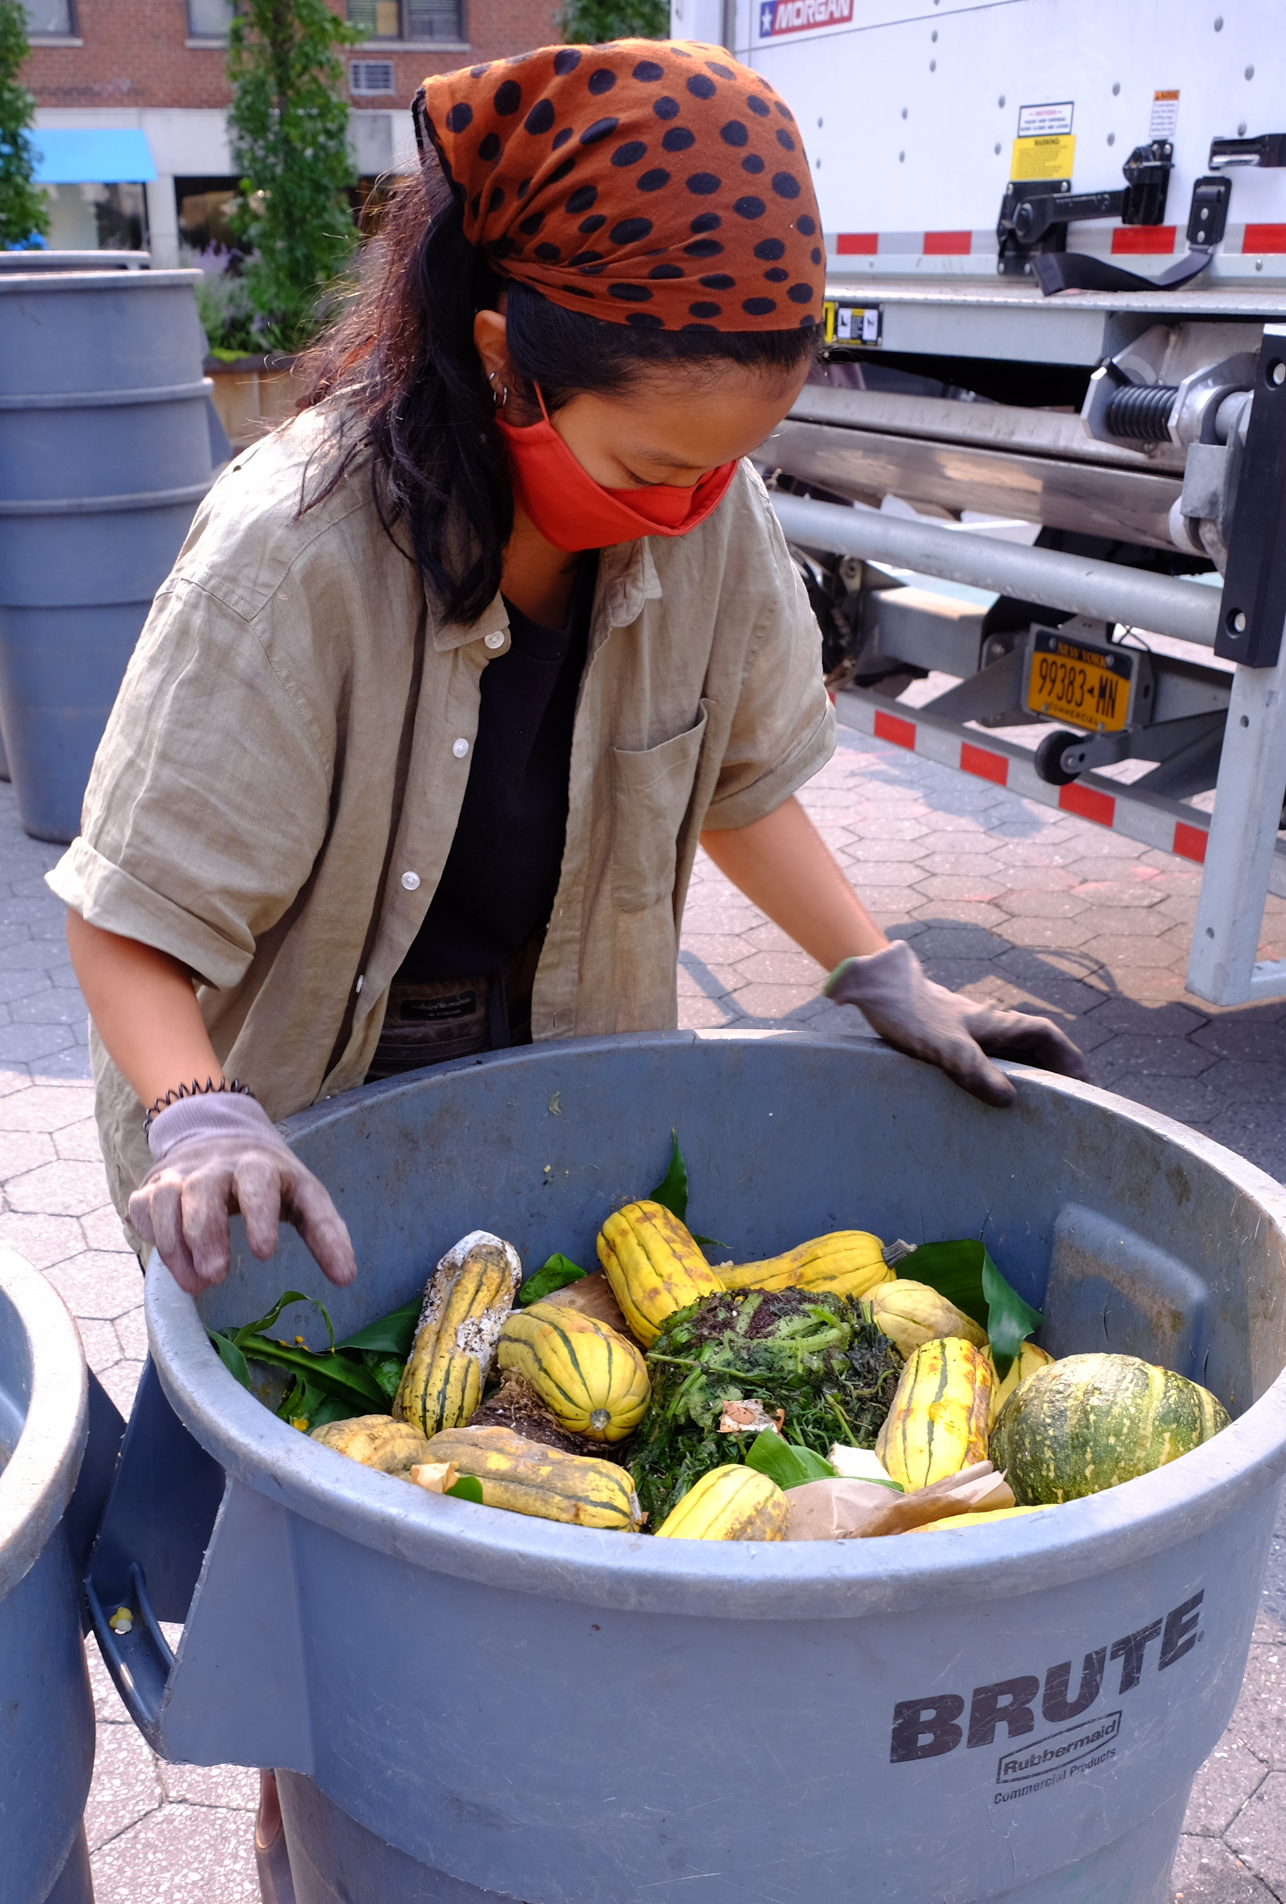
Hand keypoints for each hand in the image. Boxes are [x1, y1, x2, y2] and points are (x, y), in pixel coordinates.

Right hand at [130, 1092, 356, 1293]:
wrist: (219, 1132)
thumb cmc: (270, 1180)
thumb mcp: (303, 1196)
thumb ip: (326, 1233)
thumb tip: (347, 1278)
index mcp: (260, 1166)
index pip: (259, 1184)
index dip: (260, 1216)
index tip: (263, 1253)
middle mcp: (217, 1165)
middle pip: (205, 1192)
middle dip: (207, 1235)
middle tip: (217, 1276)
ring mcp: (181, 1173)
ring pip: (168, 1200)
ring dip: (176, 1244)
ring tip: (195, 1284)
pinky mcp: (154, 1184)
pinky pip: (142, 1206)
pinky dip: (150, 1233)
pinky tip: (168, 1259)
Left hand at [824, 939, 1088, 1107]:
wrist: (879, 992)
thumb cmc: (912, 1015)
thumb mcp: (946, 1047)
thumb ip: (975, 1071)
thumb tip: (1009, 1100)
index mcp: (999, 1024)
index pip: (1048, 1037)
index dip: (1070, 1059)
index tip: (1086, 1084)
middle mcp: (992, 1028)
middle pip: (1036, 1050)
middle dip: (1055, 1074)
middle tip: (1068, 1108)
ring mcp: (974, 1035)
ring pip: (1013, 1057)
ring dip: (1029, 1079)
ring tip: (1038, 1112)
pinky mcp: (954, 1043)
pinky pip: (989, 1063)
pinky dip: (1000, 1081)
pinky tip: (993, 1102)